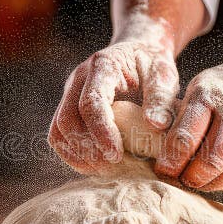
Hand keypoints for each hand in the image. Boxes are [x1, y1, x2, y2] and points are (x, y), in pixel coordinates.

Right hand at [49, 39, 178, 172]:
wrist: (138, 53)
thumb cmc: (152, 66)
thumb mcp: (164, 75)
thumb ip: (161, 98)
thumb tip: (155, 126)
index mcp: (102, 66)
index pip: (90, 102)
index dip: (100, 131)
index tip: (116, 155)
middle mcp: (78, 80)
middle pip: (67, 121)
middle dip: (88, 150)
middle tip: (113, 168)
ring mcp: (69, 94)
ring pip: (58, 132)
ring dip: (78, 156)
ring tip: (106, 170)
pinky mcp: (69, 109)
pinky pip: (60, 137)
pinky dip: (75, 156)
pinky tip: (97, 165)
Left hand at [154, 50, 222, 191]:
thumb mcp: (201, 87)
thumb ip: (181, 116)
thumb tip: (159, 153)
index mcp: (209, 95)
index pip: (184, 139)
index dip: (170, 163)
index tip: (162, 173)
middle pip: (209, 162)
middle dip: (190, 179)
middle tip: (181, 182)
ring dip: (212, 186)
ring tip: (201, 184)